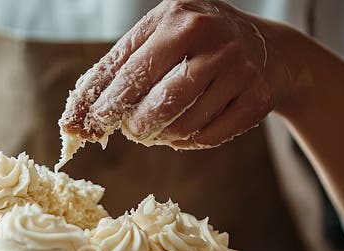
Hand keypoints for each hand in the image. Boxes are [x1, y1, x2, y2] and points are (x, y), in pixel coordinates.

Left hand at [60, 0, 297, 149]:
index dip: (105, 104)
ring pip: (182, 125)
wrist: (271, 48)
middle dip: (134, 125)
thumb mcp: (158, 38)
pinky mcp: (256, 98)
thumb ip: (115, 71)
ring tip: (154, 129)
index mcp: (177, 17)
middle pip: (157, 102)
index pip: (130, 70)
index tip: (90, 124)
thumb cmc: (196, 44)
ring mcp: (238, 68)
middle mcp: (211, 38)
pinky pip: (208, 137)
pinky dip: (187, 142)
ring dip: (160, 136)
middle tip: (129, 130)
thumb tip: (72, 121)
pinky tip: (182, 132)